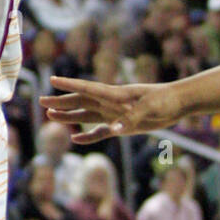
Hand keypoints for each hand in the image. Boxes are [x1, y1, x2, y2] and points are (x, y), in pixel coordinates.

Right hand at [41, 77, 176, 142]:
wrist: (178, 104)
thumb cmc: (165, 101)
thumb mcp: (149, 108)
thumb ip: (131, 119)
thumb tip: (114, 130)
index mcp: (114, 95)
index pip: (87, 89)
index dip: (69, 85)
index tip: (53, 80)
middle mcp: (110, 103)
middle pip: (80, 102)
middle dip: (61, 102)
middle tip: (41, 101)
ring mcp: (115, 114)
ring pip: (86, 116)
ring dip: (69, 116)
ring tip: (51, 116)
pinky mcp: (123, 126)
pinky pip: (100, 132)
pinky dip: (88, 136)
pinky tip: (76, 139)